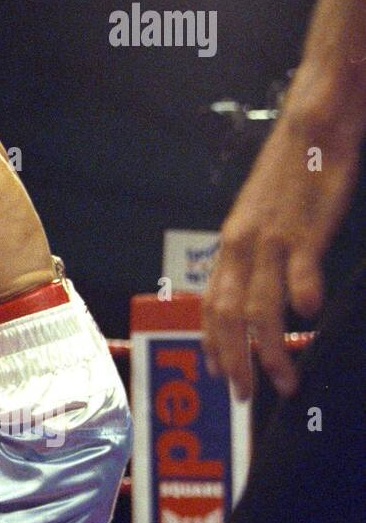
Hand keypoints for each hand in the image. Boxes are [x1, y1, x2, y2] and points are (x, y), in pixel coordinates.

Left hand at [202, 111, 360, 399]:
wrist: (311, 126)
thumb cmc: (291, 174)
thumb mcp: (262, 219)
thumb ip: (256, 256)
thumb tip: (259, 293)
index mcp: (230, 245)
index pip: (210, 307)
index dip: (213, 345)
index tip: (220, 376)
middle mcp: (241, 246)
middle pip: (227, 316)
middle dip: (235, 362)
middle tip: (246, 395)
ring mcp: (271, 239)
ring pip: (259, 306)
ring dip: (270, 349)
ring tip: (284, 380)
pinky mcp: (304, 227)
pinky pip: (298, 267)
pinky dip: (301, 293)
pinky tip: (312, 316)